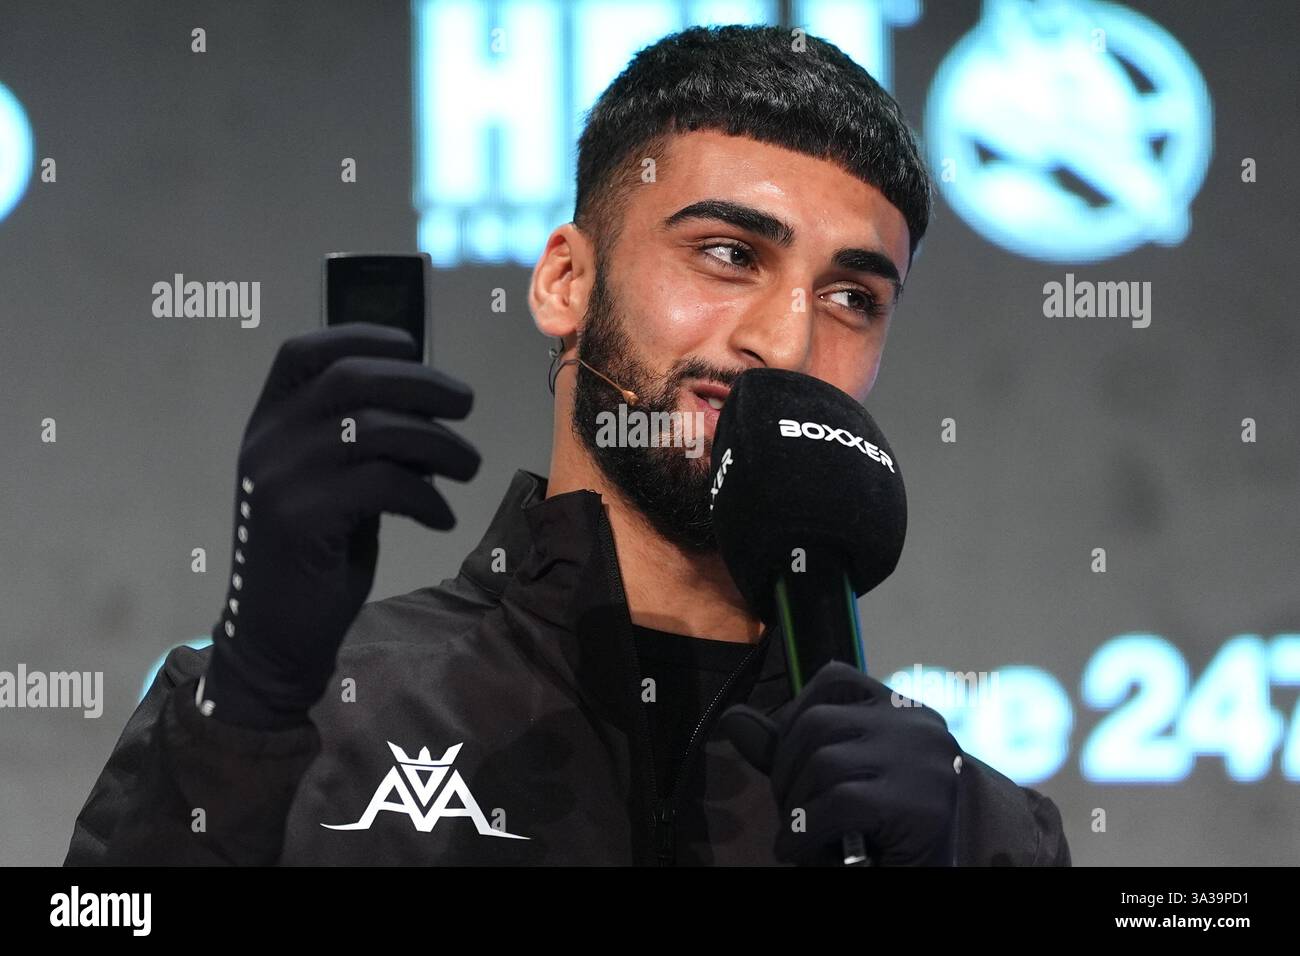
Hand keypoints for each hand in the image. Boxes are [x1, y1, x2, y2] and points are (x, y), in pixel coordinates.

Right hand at [200, 323, 479, 728]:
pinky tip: (441, 516)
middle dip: (421, 383)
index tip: (413, 347)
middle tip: (466, 405)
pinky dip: (427, 496)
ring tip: (468, 467)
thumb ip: (362, 439)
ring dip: (439, 443)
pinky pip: (384, 483)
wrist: (276, 634)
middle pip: (353, 378)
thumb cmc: (317, 553)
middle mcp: (266, 440)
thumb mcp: (335, 482)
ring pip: (377, 428)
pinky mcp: (301, 519)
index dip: (362, 336)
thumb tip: (431, 397)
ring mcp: (278, 478)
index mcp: (267, 422)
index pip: (304, 351)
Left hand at [720, 661, 962, 865]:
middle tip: (790, 811)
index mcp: (905, 711)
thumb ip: (787, 750)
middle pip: (818, 721)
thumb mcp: (831, 781)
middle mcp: (921, 726)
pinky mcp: (923, 806)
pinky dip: (805, 832)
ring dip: (796, 807)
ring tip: (799, 836)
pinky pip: (839, 803)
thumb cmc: (880, 833)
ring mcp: (926, 763)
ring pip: (823, 761)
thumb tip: (732, 718)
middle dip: (786, 769)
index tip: (789, 761)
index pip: (835, 679)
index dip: (795, 716)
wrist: (927, 877)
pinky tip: (800, 851)